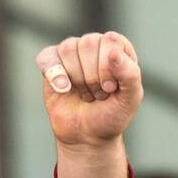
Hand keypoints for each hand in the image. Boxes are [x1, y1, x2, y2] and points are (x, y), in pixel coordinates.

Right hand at [35, 31, 142, 148]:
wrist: (87, 136)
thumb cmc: (111, 116)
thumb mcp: (130, 100)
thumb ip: (130, 75)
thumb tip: (114, 52)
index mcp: (118, 48)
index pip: (111, 41)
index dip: (109, 68)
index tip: (111, 88)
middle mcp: (95, 45)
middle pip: (89, 43)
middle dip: (93, 77)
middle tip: (98, 94)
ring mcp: (73, 53)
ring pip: (69, 49)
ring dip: (78, 79)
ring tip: (86, 94)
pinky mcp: (52, 64)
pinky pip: (47, 58)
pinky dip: (55, 75)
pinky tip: (63, 89)